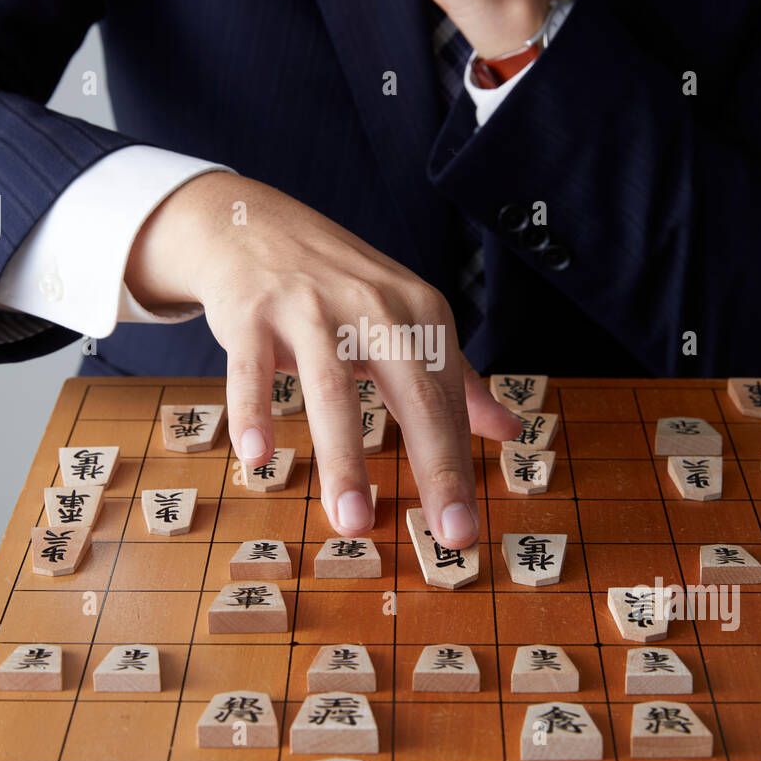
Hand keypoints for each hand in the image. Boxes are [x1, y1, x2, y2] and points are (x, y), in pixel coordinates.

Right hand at [126, 172, 520, 546]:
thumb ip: (457, 379)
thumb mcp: (406, 319)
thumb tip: (510, 431)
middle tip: (447, 535)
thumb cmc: (339, 285)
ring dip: (343, 459)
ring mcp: (309, 308)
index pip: (446, 400)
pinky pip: (250, 369)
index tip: (464, 530)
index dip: (457, 466)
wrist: (254, 225)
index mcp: (420, 313)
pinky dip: (252, 410)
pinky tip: (256, 457)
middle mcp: (372, 307)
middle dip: (434, 466)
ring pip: (331, 388)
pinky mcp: (253, 313)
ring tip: (352, 521)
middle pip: (410, 394)